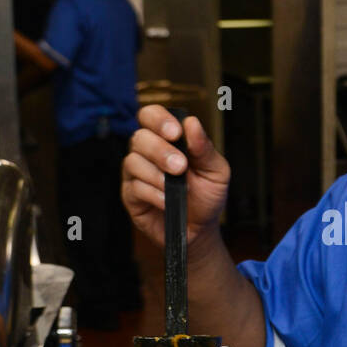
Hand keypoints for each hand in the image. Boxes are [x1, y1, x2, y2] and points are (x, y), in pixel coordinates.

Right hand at [122, 107, 230, 250]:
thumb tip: (192, 123)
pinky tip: (168, 201)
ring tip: (177, 188)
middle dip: (160, 150)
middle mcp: (148, 152)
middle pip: (139, 137)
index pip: (151, 115)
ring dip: (157, 174)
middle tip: (181, 167)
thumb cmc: (207, 196)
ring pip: (133, 161)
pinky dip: (153, 194)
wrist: (201, 230)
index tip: (175, 132)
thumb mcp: (216, 171)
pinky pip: (134, 187)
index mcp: (167, 139)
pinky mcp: (130, 195)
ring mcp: (136, 173)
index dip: (159, 119)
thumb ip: (204, 148)